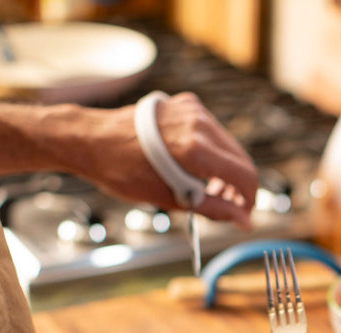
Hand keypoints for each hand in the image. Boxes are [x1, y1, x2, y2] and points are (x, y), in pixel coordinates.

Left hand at [0, 94, 257, 227]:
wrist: (91, 139)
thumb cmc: (123, 171)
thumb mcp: (170, 198)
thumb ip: (214, 208)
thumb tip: (245, 221)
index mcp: (196, 150)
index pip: (245, 176)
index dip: (249, 200)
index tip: (242, 214)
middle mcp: (199, 124)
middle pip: (241, 160)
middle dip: (238, 186)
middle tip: (227, 207)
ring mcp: (195, 110)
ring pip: (229, 146)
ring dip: (226, 169)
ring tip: (208, 189)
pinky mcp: (188, 103)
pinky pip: (213, 132)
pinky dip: (212, 152)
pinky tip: (196, 167)